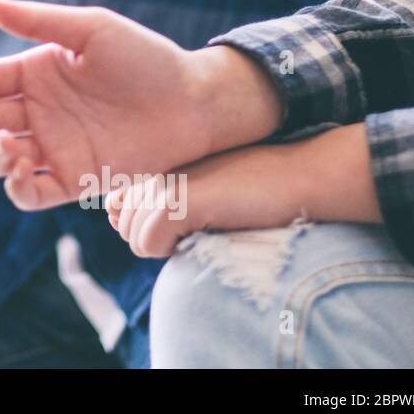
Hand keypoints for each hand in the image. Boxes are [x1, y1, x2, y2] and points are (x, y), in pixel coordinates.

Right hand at [0, 0, 283, 210]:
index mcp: (36, 74)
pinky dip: (16, 189)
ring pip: (0, 159)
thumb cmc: (146, 58)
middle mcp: (38, 113)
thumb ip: (37, 21)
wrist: (196, 103)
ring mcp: (53, 149)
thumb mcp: (91, 29)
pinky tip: (19, 173)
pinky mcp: (73, 181)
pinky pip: (32, 193)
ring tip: (5, 144)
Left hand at [106, 123, 378, 257]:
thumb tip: (115, 217)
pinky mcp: (174, 201)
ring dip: (166, 246)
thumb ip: (157, 200)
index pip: (115, 206)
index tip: (181, 221)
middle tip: (199, 224)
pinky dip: (170, 251)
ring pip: (133, 238)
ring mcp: (160, 183)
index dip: (143, 225)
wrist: (299, 177)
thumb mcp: (200, 189)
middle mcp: (151, 168)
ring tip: (205, 226)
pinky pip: (147, 245)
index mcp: (156, 163)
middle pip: (123, 226)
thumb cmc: (255, 188)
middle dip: (155, 238)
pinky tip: (203, 232)